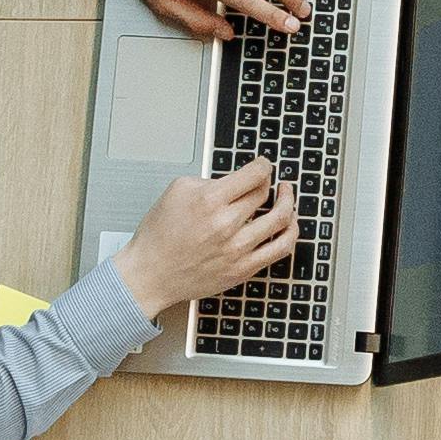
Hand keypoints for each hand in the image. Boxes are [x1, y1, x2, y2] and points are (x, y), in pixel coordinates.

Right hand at [114, 158, 297, 317]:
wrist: (150, 274)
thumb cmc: (159, 236)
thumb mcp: (177, 191)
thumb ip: (210, 181)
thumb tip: (235, 180)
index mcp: (209, 200)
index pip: (254, 174)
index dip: (263, 165)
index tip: (263, 165)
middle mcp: (226, 224)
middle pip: (265, 194)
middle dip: (268, 183)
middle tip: (265, 181)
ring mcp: (237, 249)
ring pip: (281, 219)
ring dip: (288, 203)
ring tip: (286, 197)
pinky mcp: (243, 269)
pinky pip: (280, 249)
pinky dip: (290, 232)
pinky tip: (289, 224)